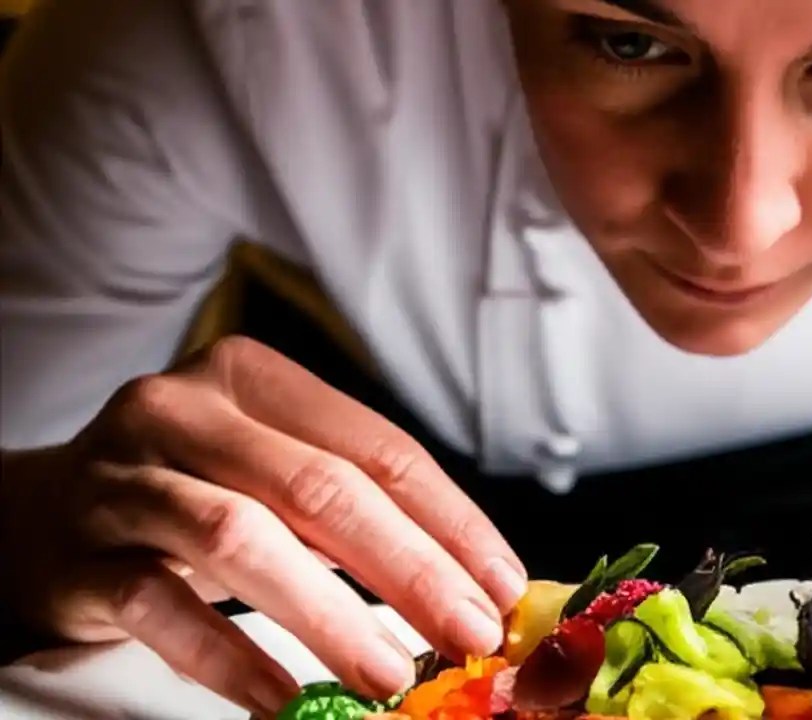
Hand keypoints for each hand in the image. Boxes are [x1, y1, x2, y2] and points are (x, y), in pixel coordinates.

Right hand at [0, 337, 527, 715]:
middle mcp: (184, 410)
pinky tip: (283, 696)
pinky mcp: (78, 553)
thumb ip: (353, 509)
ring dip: (330, 614)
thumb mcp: (270, 472)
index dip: (450, 521)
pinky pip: (159, 606)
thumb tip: (468, 583)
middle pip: (319, 488)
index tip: (501, 585)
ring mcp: (124, 479)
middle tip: (466, 634)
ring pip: (241, 539)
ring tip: (389, 674)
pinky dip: (229, 656)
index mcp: (253, 378)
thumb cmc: (187, 490)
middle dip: (409, 568)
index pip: (378, 449)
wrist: (38, 516)